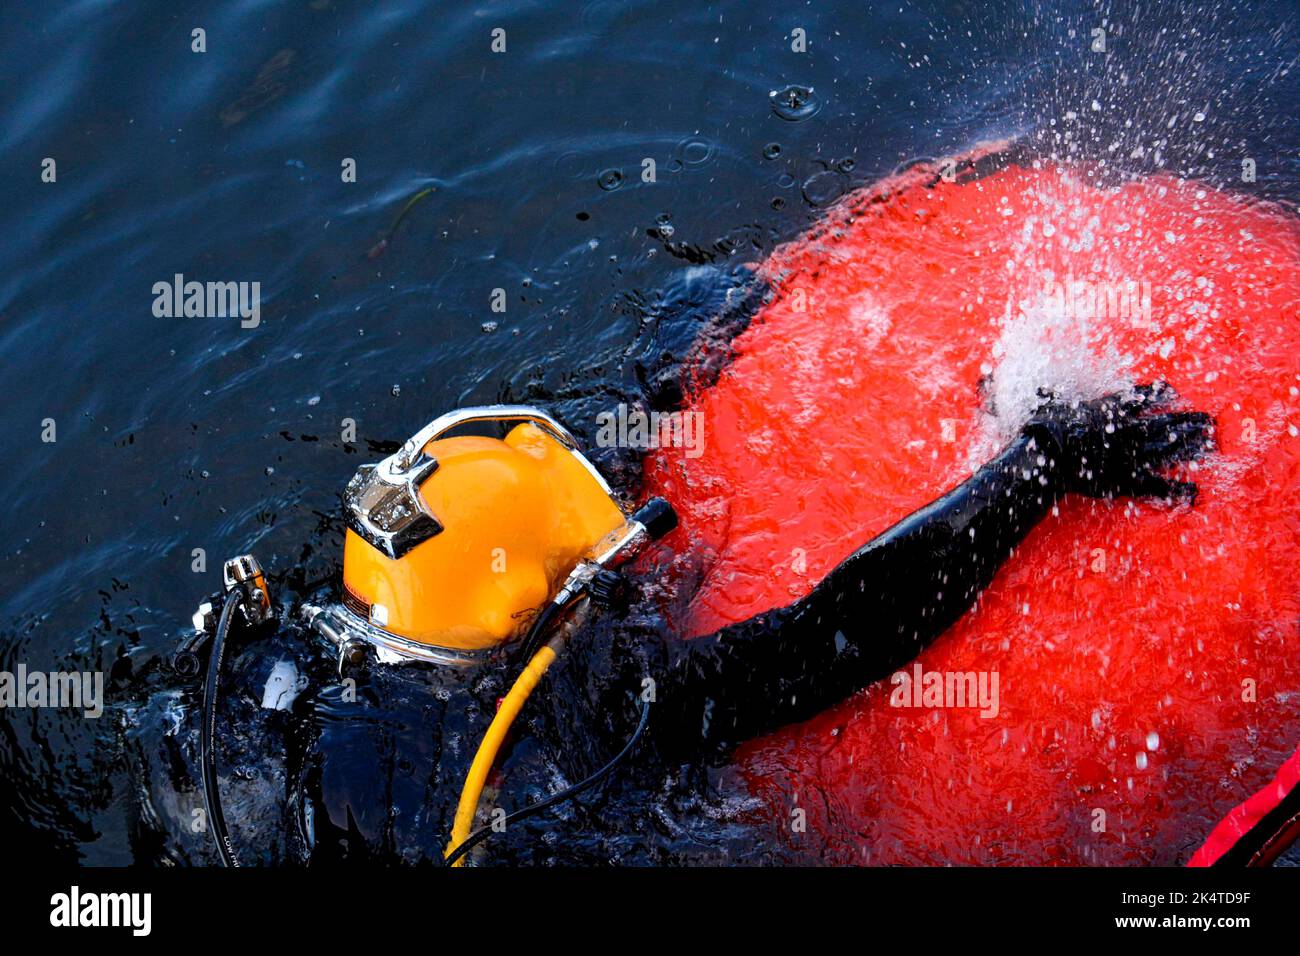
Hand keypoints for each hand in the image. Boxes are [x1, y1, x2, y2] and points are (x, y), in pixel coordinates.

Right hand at [1023, 383, 1214, 501]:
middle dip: (1187, 421)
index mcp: (1112, 410)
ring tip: (1209, 444)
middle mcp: (1129, 430)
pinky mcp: (1129, 481)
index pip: (1142, 397)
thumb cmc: (1046, 430)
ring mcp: (1132, 456)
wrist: (1050, 457)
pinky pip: (1158, 486)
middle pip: (1165, 423)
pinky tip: (1195, 491)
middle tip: (1208, 420)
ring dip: (1191, 447)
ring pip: (1169, 450)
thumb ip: (1050, 398)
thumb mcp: (1047, 407)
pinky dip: (1177, 490)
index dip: (1159, 393)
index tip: (1173, 391)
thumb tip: (1041, 391)